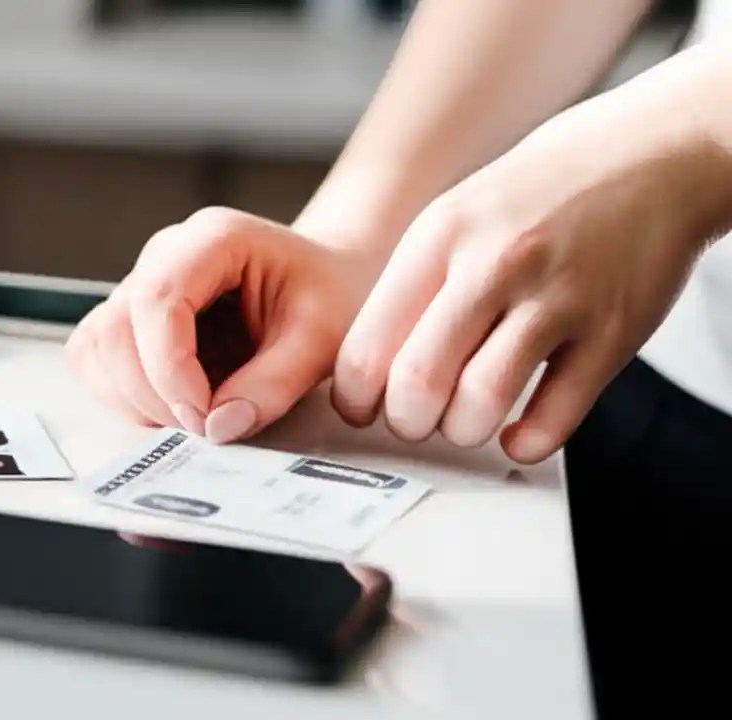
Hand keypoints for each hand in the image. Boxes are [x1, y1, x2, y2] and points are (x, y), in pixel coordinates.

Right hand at [66, 207, 377, 442]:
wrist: (323, 282)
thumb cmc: (326, 295)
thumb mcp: (322, 340)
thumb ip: (273, 384)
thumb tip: (220, 427)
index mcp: (213, 239)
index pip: (158, 300)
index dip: (171, 368)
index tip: (206, 416)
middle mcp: (164, 254)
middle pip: (115, 327)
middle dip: (153, 393)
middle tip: (205, 426)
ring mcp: (140, 283)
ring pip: (97, 346)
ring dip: (133, 398)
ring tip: (191, 417)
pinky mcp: (130, 317)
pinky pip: (96, 359)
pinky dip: (123, 395)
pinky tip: (171, 407)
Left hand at [332, 55, 731, 463]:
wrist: (650, 154)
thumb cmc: (538, 196)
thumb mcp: (454, 219)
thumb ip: (411, 289)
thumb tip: (364, 369)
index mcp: (440, 237)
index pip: (368, 344)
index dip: (354, 396)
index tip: (361, 407)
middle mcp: (494, 265)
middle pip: (418, 381)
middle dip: (405, 422)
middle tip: (414, 419)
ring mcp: (558, 299)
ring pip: (480, 404)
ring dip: (461, 431)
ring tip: (464, 419)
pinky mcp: (612, 334)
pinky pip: (554, 418)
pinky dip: (526, 442)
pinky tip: (516, 431)